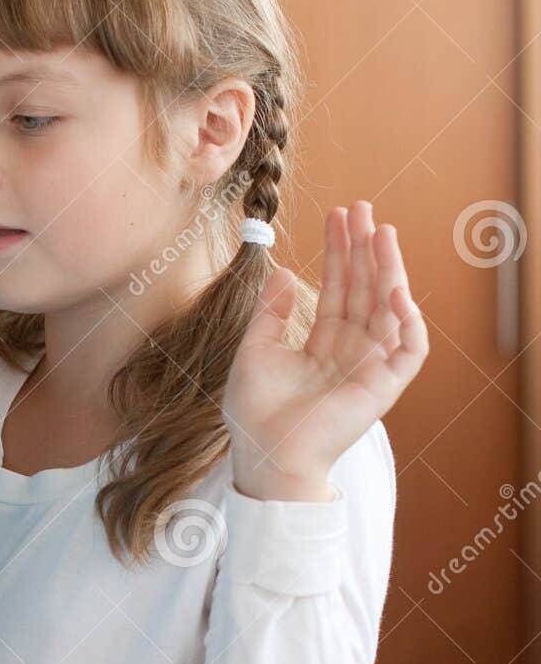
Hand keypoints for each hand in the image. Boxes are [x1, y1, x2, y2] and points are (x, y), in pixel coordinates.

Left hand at [223, 201, 427, 501]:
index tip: (339, 216)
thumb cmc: (255, 411)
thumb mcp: (255, 349)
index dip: (341, 252)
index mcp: (324, 343)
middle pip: (366, 289)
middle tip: (363, 209)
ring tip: (381, 232)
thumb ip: (271, 312)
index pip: (340, 288)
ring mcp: (371, 367)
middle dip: (366, 249)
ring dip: (388, 269)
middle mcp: (352, 350)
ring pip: (390, 308)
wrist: (263, 454)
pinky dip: (408, 320)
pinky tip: (394, 290)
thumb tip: (286, 271)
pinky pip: (409, 348)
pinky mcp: (384, 387)